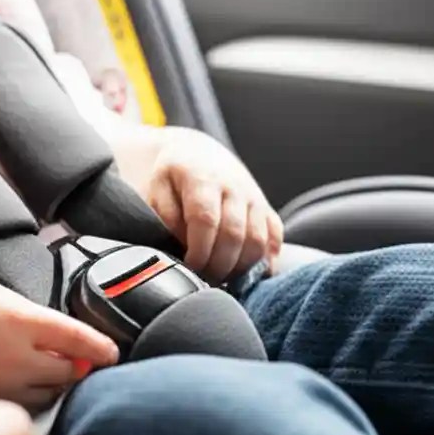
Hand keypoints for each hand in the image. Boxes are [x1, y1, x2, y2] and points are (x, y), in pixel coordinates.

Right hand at [0, 278, 119, 408]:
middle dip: (71, 367)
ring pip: (44, 397)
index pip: (80, 339)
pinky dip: (20, 405)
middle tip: (67, 361)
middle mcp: (13, 359)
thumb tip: (60, 338)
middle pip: (67, 373)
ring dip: (46, 387)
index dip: (100, 348)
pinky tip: (4, 392)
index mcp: (17, 319)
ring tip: (28, 373)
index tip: (110, 353)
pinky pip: (18, 414)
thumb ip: (27, 316)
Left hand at [140, 127, 283, 282]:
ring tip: (222, 280)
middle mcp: (235, 188)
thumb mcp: (158, 188)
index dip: (199, 252)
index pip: (206, 220)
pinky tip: (248, 275)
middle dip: (219, 266)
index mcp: (203, 180)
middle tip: (204, 281)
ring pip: (258, 241)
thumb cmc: (173, 176)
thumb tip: (182, 245)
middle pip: (234, 236)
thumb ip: (166, 216)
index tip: (189, 268)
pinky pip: (275, 238)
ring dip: (241, 268)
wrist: (199, 152)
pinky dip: (266, 261)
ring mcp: (255, 198)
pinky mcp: (267, 208)